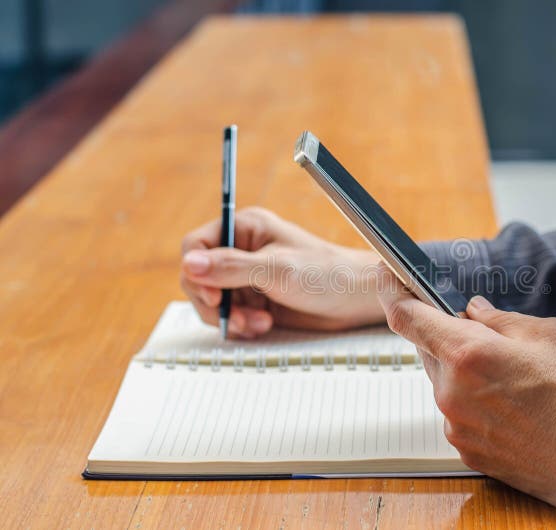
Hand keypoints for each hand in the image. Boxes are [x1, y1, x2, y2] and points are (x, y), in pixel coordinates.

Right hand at [180, 207, 385, 337]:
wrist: (355, 298)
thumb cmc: (326, 274)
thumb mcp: (276, 270)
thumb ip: (232, 267)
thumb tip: (190, 263)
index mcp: (246, 227)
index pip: (195, 245)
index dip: (197, 273)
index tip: (212, 296)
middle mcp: (242, 249)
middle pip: (199, 277)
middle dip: (215, 303)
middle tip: (239, 318)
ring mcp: (247, 276)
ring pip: (212, 300)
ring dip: (230, 317)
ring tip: (258, 323)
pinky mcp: (256, 299)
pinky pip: (230, 314)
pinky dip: (240, 325)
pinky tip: (263, 325)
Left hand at [375, 266, 555, 529]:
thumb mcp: (547, 334)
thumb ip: (500, 318)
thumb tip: (475, 311)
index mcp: (467, 352)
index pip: (406, 315)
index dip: (392, 291)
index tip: (389, 278)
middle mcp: (451, 389)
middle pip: (428, 347)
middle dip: (449, 336)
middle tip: (488, 339)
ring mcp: (454, 422)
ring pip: (443, 380)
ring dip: (463, 371)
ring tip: (511, 379)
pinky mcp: (463, 447)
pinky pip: (455, 410)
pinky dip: (472, 400)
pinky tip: (510, 405)